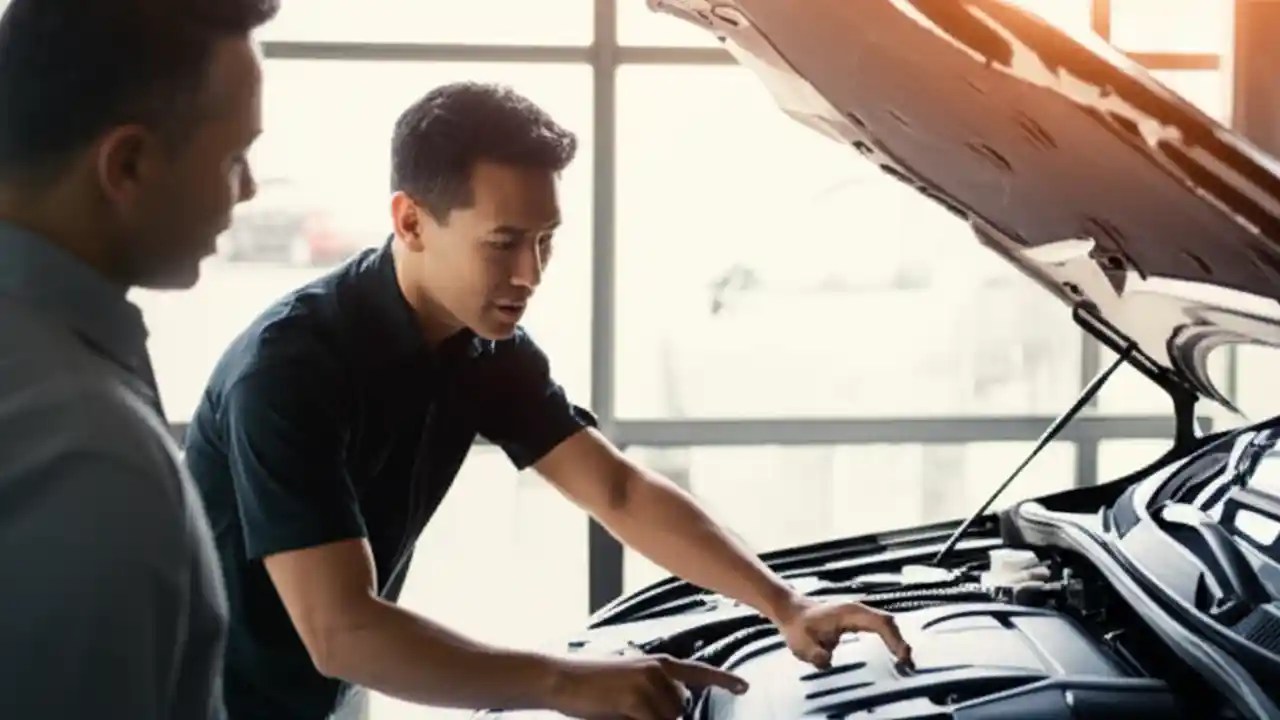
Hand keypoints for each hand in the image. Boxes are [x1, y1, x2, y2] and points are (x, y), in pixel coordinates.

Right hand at [547, 653, 747, 719]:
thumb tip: (675, 712)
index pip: (698, 672)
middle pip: (681, 711)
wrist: (559, 678)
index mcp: (658, 663)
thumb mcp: (628, 687)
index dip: (723, 680)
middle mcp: (658, 669)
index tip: (745, 687)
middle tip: (627, 710)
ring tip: (620, 710)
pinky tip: (620, 713)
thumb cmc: (591, 688)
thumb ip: (653, 696)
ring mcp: (649, 682)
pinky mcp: (636, 698)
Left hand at [774, 595, 912, 668]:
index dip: (893, 639)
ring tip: (906, 664)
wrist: (791, 612)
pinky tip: (895, 654)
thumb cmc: (798, 627)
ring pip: (886, 623)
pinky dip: (890, 638)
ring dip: (898, 640)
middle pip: (887, 622)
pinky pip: (880, 626)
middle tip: (909, 666)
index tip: (901, 657)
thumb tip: (828, 660)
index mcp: (848, 613)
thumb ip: (814, 653)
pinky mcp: (858, 619)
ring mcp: (859, 613)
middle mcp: (857, 610)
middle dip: (901, 641)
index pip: (879, 623)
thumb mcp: (801, 644)